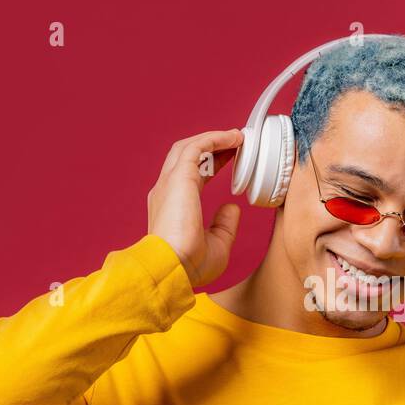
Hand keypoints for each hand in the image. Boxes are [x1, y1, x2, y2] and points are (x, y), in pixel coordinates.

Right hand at [146, 129, 243, 286]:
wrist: (171, 268)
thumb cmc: (189, 265)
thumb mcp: (217, 245)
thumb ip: (224, 225)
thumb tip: (232, 207)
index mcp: (172, 206)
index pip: (192, 175)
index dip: (213, 163)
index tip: (232, 157)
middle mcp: (167, 191)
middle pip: (188, 156)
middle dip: (212, 146)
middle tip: (236, 142)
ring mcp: (170, 182)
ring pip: (189, 147)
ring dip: (214, 139)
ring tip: (237, 136)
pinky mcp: (178, 178)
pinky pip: (197, 148)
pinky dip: (214, 139)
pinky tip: (232, 138)